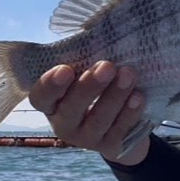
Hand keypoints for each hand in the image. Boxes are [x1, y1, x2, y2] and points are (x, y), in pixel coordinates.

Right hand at [27, 60, 149, 164]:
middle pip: (71, 108)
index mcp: (51, 103)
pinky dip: (130, 113)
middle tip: (106, 66)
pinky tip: (138, 96)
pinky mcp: (110, 147)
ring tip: (128, 75)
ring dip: (114, 96)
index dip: (50, 85)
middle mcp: (64, 124)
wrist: (123, 121)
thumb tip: (95, 33)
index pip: (41, 96)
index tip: (65, 69)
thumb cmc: (98, 86)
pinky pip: (119, 130)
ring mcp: (87, 138)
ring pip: (98, 120)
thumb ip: (82, 59)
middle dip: (89, 87)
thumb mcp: (85, 73)